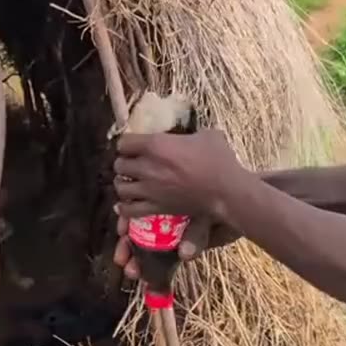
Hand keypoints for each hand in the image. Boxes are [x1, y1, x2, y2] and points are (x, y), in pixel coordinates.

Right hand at [113, 212, 238, 279]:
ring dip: (134, 258)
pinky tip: (142, 275)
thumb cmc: (223, 202)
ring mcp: (171, 231)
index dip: (126, 219)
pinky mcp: (179, 247)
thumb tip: (184, 255)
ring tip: (132, 272)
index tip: (121, 233)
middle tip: (121, 258)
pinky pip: (159, 258)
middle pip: (137, 228)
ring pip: (144, 245)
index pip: (137, 206)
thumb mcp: (207, 214)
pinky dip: (148, 267)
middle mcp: (165, 215)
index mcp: (165, 197)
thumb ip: (196, 234)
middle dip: (126, 245)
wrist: (241, 206)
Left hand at [114, 129, 242, 221]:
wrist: (226, 190)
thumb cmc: (219, 159)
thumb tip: (186, 138)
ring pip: (120, 187)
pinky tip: (125, 204)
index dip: (127, 143)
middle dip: (124, 163)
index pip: (124, 142)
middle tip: (133, 164)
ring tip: (130, 183)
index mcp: (155, 145)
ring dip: (123, 183)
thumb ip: (187, 135)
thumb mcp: (205, 135)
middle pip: (119, 164)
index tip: (134, 146)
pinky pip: (129, 210)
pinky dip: (124, 207)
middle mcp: (147, 167)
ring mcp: (149, 190)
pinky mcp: (156, 208)